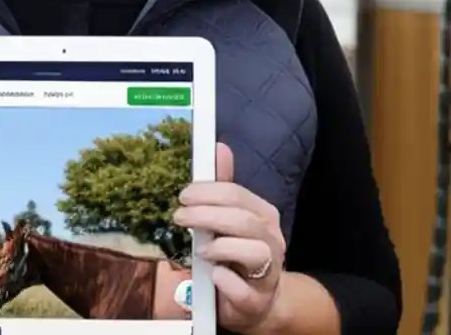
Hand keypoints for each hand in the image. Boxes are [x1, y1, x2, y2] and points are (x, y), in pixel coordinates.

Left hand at [173, 142, 285, 332]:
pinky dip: (225, 280)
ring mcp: (269, 272)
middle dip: (205, 215)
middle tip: (179, 216)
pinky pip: (243, 289)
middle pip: (242, 220)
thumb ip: (224, 188)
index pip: (237, 195)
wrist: (258, 302)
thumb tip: (219, 148)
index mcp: (264, 216)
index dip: (207, 192)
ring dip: (219, 246)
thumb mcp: (231, 220)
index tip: (183, 196)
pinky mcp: (257, 300)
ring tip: (198, 249)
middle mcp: (272, 241)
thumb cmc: (239, 255)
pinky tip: (213, 275)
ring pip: (253, 252)